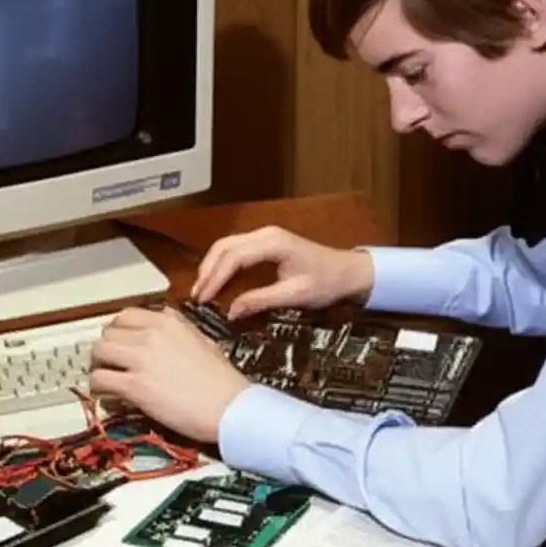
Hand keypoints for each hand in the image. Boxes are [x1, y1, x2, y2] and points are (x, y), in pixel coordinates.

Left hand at [88, 307, 250, 443]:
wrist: (230, 408)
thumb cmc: (222, 381)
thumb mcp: (203, 340)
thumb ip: (178, 328)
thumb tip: (164, 324)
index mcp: (169, 321)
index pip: (126, 316)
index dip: (117, 331)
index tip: (118, 342)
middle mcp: (152, 334)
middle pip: (108, 333)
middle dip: (106, 349)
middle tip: (108, 362)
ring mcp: (142, 358)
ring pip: (99, 352)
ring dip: (98, 365)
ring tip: (104, 377)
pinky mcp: (135, 385)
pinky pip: (100, 380)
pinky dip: (97, 387)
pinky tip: (104, 394)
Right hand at [191, 225, 374, 319]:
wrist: (349, 271)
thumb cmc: (326, 283)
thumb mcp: (294, 296)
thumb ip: (260, 301)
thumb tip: (231, 312)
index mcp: (272, 243)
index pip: (233, 257)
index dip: (215, 278)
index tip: (202, 299)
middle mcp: (265, 234)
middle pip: (224, 247)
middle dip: (207, 271)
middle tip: (196, 297)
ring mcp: (265, 236)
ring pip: (227, 246)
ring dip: (212, 267)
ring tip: (202, 291)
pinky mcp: (266, 243)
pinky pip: (236, 250)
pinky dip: (222, 264)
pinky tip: (216, 281)